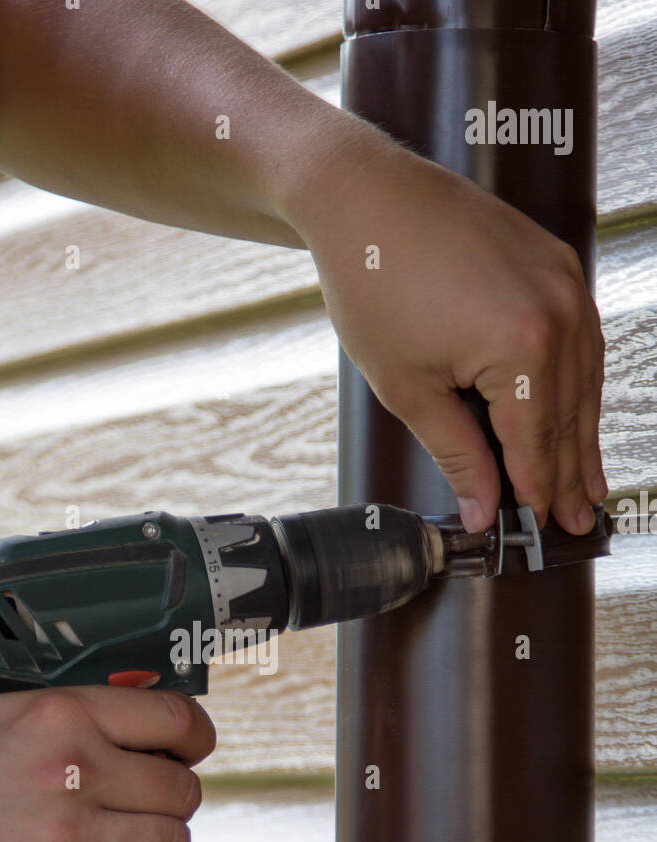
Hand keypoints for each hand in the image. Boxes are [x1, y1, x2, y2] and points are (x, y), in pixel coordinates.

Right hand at [0, 687, 215, 841]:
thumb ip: (71, 709)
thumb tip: (144, 710)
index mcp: (61, 714)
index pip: (175, 718)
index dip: (194, 739)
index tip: (189, 752)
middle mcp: (72, 772)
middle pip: (183, 789)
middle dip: (173, 801)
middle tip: (146, 808)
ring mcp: (67, 841)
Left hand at [291, 128, 605, 533]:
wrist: (366, 197)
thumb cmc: (375, 285)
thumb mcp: (409, 389)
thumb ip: (458, 453)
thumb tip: (485, 507)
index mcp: (521, 350)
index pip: (535, 445)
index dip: (536, 493)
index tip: (540, 531)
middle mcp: (558, 315)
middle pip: (568, 419)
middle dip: (569, 476)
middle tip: (578, 523)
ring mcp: (565, 284)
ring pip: (585, 382)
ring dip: (583, 436)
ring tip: (588, 484)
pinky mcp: (559, 263)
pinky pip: (581, 342)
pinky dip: (579, 385)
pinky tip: (577, 415)